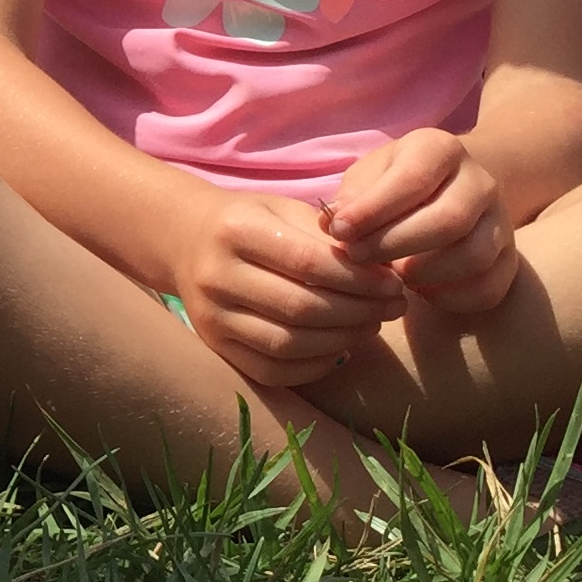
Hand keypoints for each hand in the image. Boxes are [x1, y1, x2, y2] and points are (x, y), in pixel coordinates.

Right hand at [172, 189, 405, 387]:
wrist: (187, 240)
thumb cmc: (253, 222)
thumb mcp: (287, 211)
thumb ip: (331, 238)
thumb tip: (385, 272)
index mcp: (236, 231)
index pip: (308, 262)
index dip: (359, 279)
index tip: (394, 284)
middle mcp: (216, 276)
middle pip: (300, 307)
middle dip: (358, 312)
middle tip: (392, 308)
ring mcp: (211, 316)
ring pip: (287, 344)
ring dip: (341, 341)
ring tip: (369, 326)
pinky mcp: (214, 345)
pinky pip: (271, 370)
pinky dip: (313, 366)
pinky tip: (338, 349)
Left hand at [325, 129, 517, 315]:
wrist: (446, 190)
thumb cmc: (391, 186)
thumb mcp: (367, 177)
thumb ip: (350, 197)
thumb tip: (333, 224)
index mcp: (441, 149)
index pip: (414, 178)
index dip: (373, 209)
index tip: (339, 231)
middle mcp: (481, 181)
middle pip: (449, 220)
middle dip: (395, 244)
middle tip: (357, 257)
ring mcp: (500, 221)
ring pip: (473, 256)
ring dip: (423, 274)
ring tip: (388, 275)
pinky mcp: (509, 258)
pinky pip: (489, 288)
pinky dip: (450, 298)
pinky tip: (420, 292)